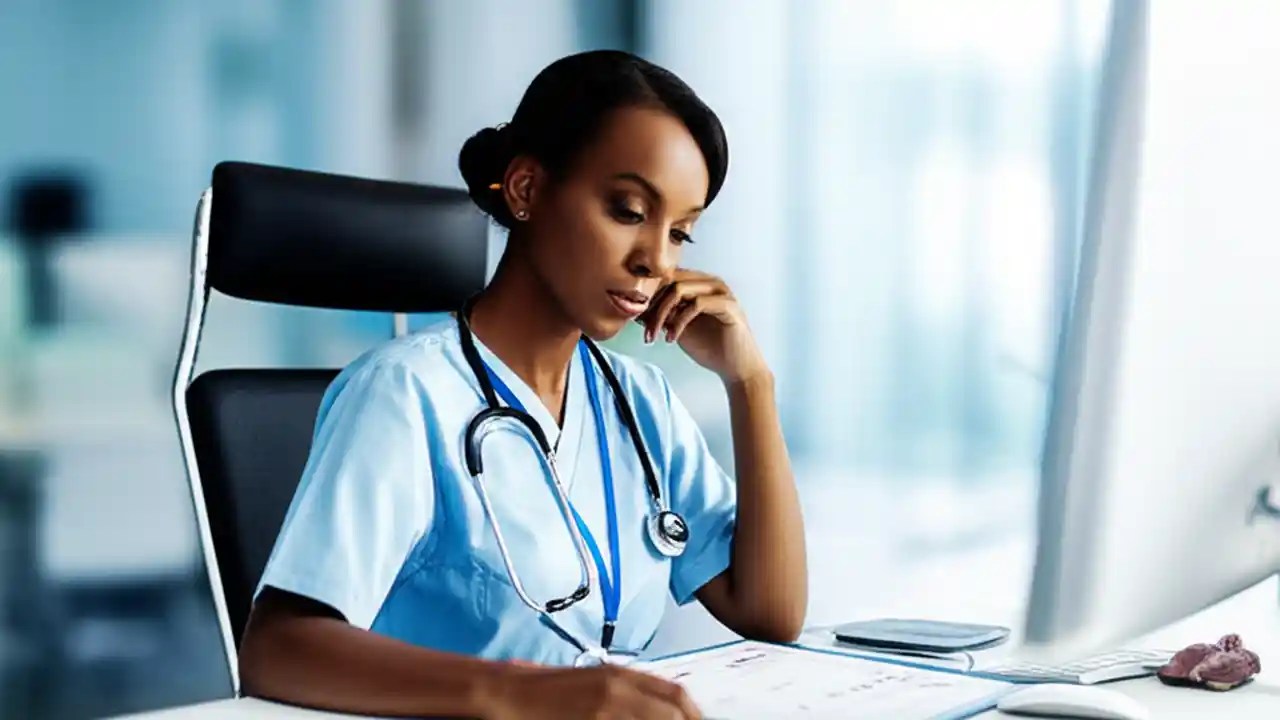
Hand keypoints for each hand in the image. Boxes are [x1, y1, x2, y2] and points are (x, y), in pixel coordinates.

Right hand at [486, 664, 701, 719]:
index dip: (694, 715)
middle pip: (674, 712)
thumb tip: (657, 712)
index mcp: (620, 674)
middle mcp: (618, 687)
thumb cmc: (543, 691)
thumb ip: (625, 695)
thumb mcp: (591, 685)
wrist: (505, 692)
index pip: (676, 695)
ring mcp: (604, 707)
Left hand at [640, 269, 769, 383]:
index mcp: (699, 283)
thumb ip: (660, 315)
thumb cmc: (710, 347)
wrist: (736, 368)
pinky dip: (679, 321)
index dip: (648, 294)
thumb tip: (635, 306)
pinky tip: (672, 338)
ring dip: (661, 314)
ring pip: (679, 289)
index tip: (635, 316)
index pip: (666, 276)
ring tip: (655, 336)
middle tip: (644, 329)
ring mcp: (721, 292)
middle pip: (670, 279)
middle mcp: (710, 282)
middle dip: (652, 304)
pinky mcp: (728, 305)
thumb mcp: (676, 328)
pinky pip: (696, 304)